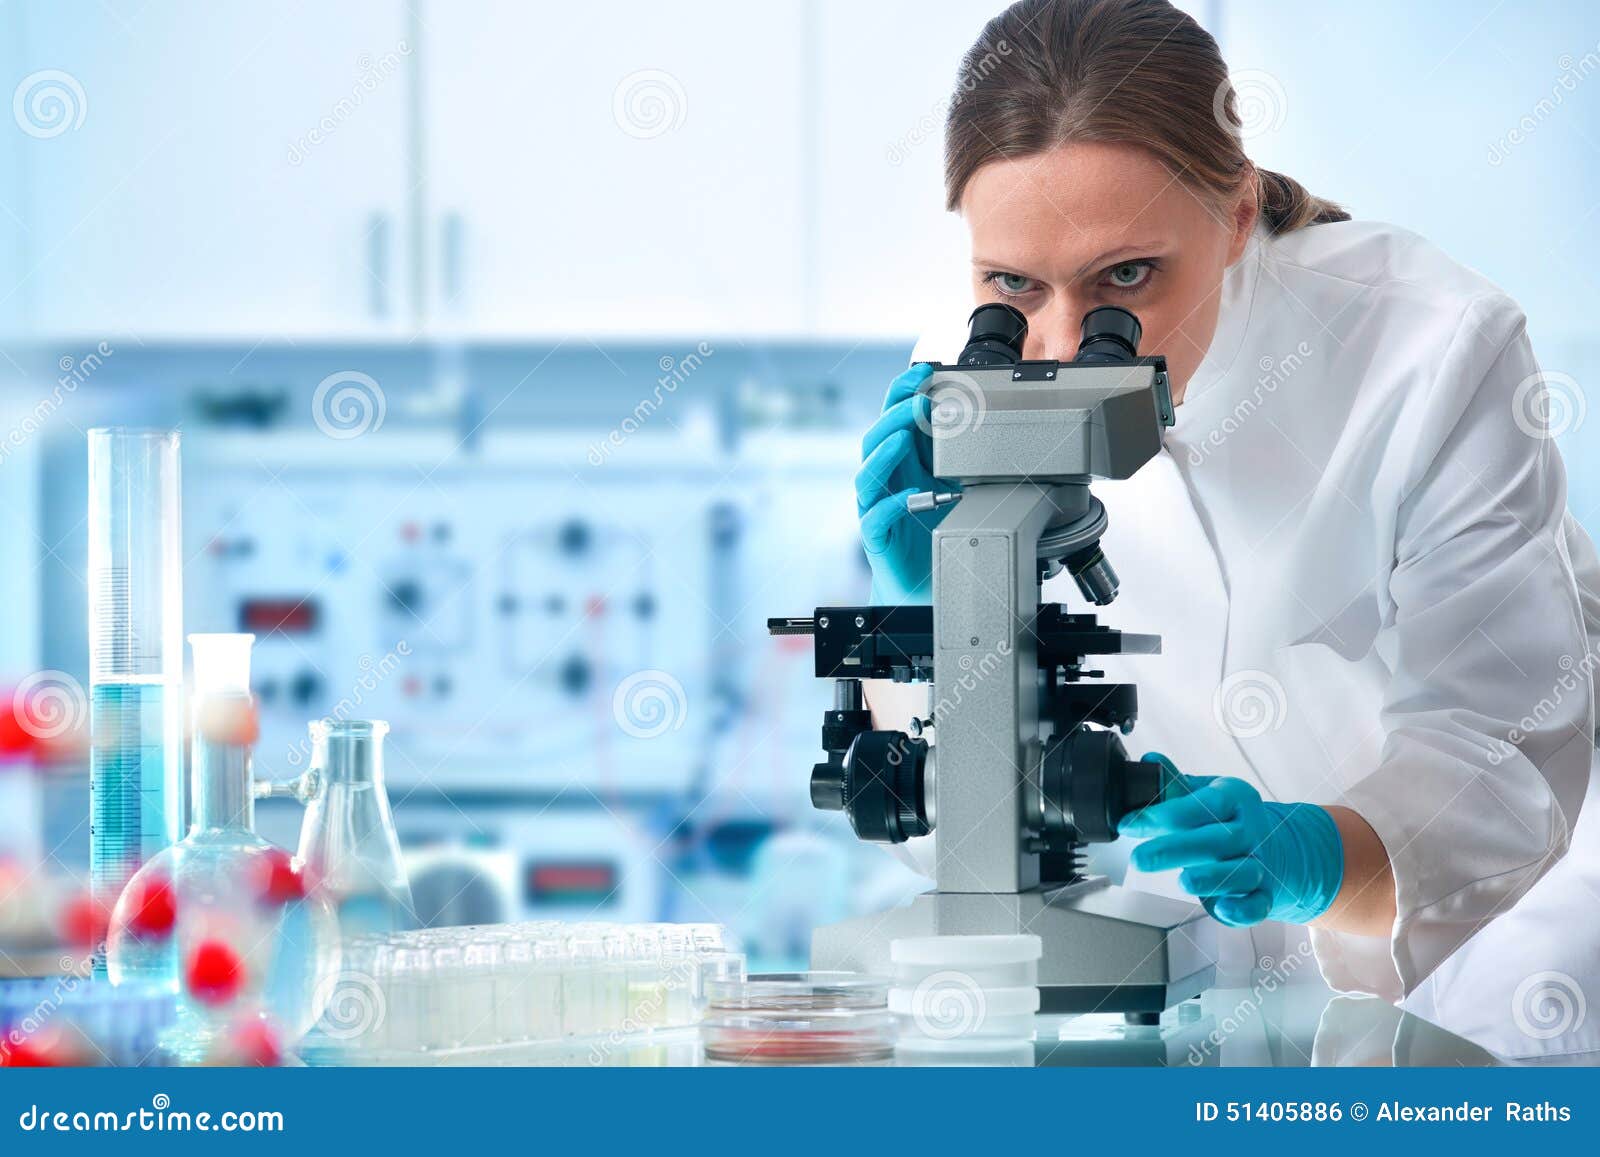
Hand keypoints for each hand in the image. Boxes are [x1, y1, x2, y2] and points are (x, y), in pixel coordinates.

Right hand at [855, 363, 958, 604]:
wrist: (926, 581)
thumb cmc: (938, 529)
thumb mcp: (956, 484)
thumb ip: (962, 456)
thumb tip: (992, 423)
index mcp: (902, 460)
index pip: (894, 417)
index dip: (903, 392)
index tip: (923, 371)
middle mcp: (885, 479)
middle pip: (876, 438)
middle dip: (894, 416)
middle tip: (918, 402)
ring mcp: (875, 506)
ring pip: (867, 474)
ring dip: (885, 453)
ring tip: (903, 438)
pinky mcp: (876, 536)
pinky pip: (876, 516)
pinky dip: (892, 504)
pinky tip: (911, 497)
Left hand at [1119, 754, 1343, 926]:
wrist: (1274, 845)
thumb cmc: (1227, 817)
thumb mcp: (1204, 793)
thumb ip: (1174, 783)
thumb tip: (1149, 762)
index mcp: (1234, 798)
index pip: (1202, 804)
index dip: (1164, 814)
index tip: (1129, 824)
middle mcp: (1248, 831)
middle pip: (1218, 840)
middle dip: (1176, 849)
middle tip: (1140, 858)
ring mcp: (1259, 863)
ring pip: (1241, 872)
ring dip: (1212, 878)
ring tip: (1184, 880)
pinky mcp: (1263, 894)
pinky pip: (1258, 904)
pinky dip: (1243, 910)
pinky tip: (1223, 909)